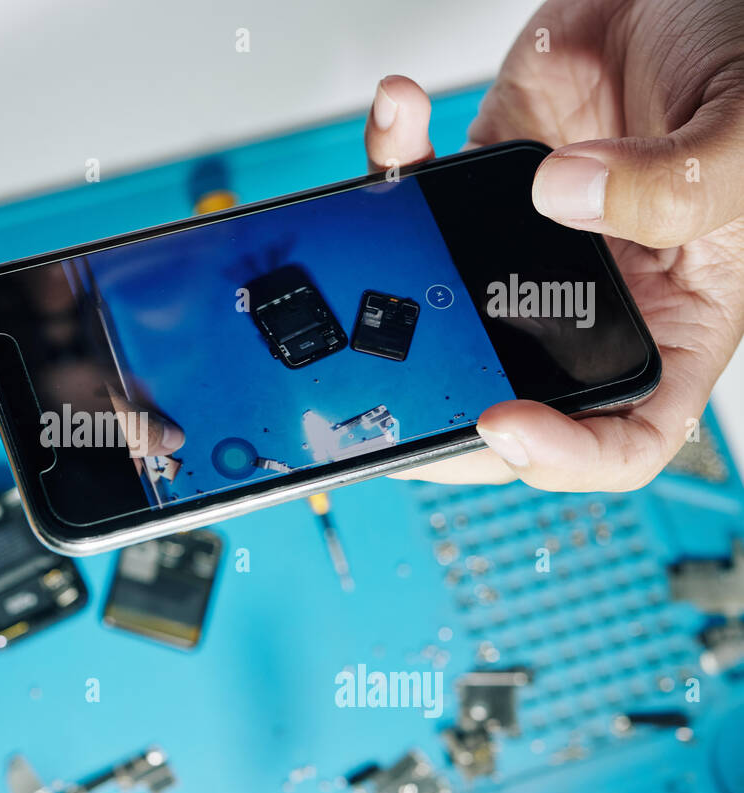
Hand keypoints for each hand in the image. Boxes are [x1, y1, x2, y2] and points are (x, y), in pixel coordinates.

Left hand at [365, 0, 743, 490]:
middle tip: (384, 379)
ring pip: (443, 308)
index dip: (566, 453)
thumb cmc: (740, 57)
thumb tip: (568, 198)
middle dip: (438, 393)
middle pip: (509, 389)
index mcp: (676, 317)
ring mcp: (531, 249)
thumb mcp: (743, 132)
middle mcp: (594, 298)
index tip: (504, 425)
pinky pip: (421, 199)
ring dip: (389, 279)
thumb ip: (673, 186)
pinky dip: (394, 161)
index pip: (628, 433)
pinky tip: (398, 118)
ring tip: (368, 244)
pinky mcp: (484, 192)